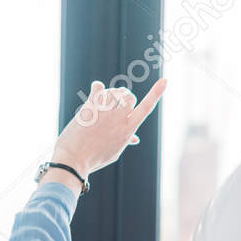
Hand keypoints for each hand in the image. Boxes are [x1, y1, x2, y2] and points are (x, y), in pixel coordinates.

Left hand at [51, 78, 167, 177]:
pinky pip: (98, 87)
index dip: (156, 93)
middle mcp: (119, 119)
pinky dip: (98, 87)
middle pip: (130, 96)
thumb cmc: (95, 158)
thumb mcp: (115, 151)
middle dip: (124, 96)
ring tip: (103, 101)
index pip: (146, 108)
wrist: (74, 159)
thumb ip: (126, 139)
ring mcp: (105, 112)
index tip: (165, 81)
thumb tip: (135, 138)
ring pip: (115, 91)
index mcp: (128, 130)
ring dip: (111, 92)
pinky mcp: (91, 107)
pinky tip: (95, 91)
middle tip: (116, 102)